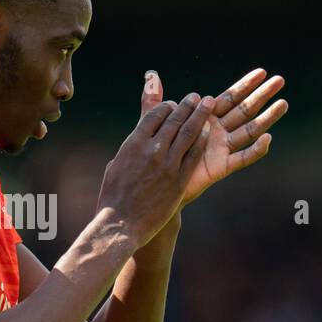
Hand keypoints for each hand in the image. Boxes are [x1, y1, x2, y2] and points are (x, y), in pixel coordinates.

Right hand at [97, 92, 213, 244]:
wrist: (121, 224)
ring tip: (208, 105)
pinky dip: (202, 140)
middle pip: (174, 120)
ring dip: (200, 116)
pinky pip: (194, 154)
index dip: (166, 106)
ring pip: (188, 133)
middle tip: (196, 97)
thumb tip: (134, 144)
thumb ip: (129, 152)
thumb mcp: (115, 167)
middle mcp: (151, 149)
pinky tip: (208, 131)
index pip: (154, 115)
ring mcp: (167, 164)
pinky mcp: (179, 179)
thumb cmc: (113, 198)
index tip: (173, 103)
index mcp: (133, 143)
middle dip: (187, 106)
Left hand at [142, 68, 287, 206]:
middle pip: (245, 109)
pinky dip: (255, 150)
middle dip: (262, 95)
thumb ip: (154, 102)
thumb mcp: (154, 124)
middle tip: (280, 80)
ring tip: (283, 104)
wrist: (154, 185)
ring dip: (267, 118)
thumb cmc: (155, 155)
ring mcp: (222, 149)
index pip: (230, 97)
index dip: (245, 84)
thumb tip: (151, 74)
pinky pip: (242, 158)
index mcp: (206, 119)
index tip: (261, 71)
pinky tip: (267, 139)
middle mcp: (218, 132)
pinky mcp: (221, 166)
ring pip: (249, 130)